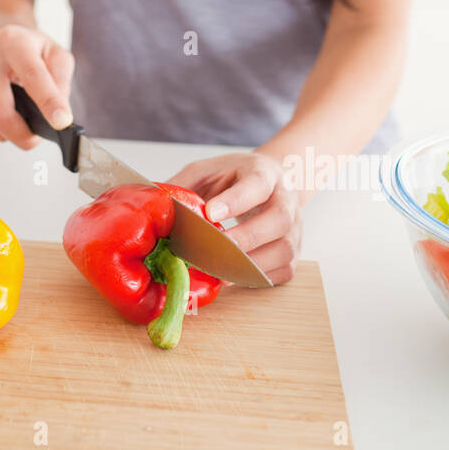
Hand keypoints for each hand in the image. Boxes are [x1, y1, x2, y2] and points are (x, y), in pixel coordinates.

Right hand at [0, 23, 74, 149]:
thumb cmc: (30, 50)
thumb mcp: (55, 54)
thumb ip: (61, 79)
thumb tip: (58, 113)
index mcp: (13, 42)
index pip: (32, 75)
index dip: (49, 101)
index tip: (62, 121)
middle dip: (21, 133)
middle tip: (35, 138)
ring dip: (12, 131)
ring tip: (24, 116)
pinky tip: (7, 111)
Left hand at [166, 151, 301, 285]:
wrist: (273, 182)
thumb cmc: (236, 178)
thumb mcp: (209, 170)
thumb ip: (185, 185)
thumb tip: (153, 203)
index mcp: (264, 172)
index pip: (257, 184)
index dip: (236, 201)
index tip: (211, 214)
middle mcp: (286, 199)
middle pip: (279, 219)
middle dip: (247, 237)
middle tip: (216, 249)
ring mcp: (295, 227)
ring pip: (284, 249)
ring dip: (251, 263)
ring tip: (219, 271)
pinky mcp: (293, 252)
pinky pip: (283, 271)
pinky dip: (259, 278)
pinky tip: (234, 278)